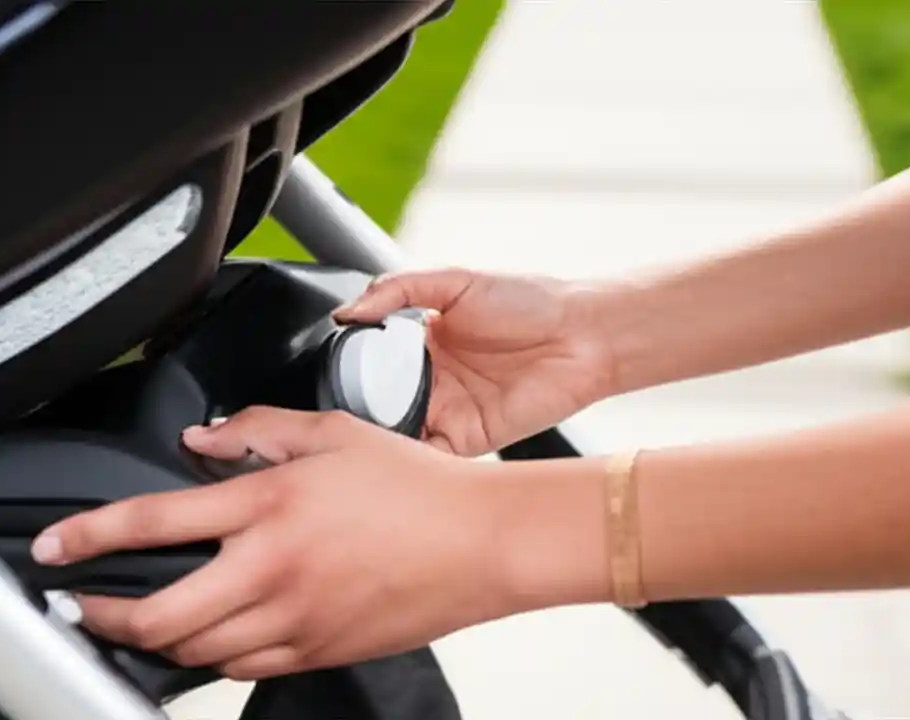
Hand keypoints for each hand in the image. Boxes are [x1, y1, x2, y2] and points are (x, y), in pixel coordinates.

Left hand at [31, 408, 565, 678]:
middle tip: (82, 607)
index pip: (153, 523)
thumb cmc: (416, 487)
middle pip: (159, 615)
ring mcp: (294, 619)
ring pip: (195, 652)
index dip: (87, 537)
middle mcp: (272, 568)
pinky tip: (211, 638)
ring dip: (156, 641)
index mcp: (269, 503)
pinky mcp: (317, 651)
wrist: (482, 543)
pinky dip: (213, 658)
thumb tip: (199, 440)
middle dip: (104, 617)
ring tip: (141, 622)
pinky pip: (242, 669)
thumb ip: (256, 429)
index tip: (53, 549)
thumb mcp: (333, 432)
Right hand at [333, 268, 619, 455]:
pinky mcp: (469, 439)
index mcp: (421, 342)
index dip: (347, 372)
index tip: (324, 377)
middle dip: (355, 413)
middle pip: (377, 404)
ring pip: (397, 435)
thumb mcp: (456, 280)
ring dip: (378, 440)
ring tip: (354, 438)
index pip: (370, 363)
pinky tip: (391, 456)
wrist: (584, 333)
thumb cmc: (530, 301)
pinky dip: (409, 461)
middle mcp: (431, 380)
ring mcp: (447, 412)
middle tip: (331, 417)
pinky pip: (430, 457)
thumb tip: (348, 311)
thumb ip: (399, 288)